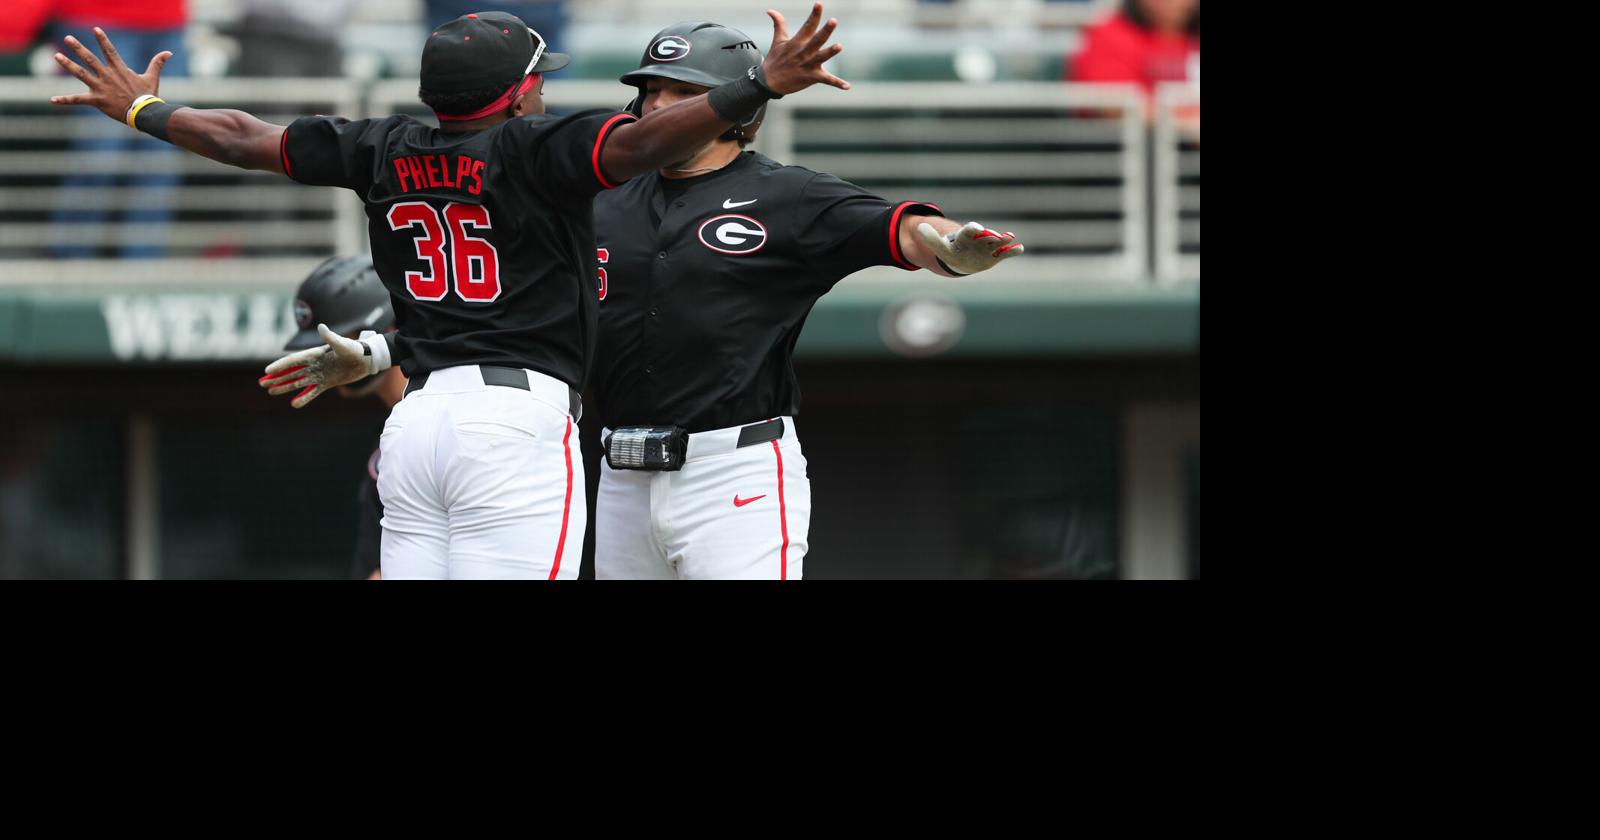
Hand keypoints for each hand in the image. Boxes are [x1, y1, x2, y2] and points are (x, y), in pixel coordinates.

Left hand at [48, 26, 173, 122]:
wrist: (145, 112)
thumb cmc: (148, 96)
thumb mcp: (152, 77)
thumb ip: (157, 63)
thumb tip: (169, 52)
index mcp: (120, 70)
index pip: (109, 51)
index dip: (102, 39)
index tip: (95, 29)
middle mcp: (108, 76)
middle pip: (90, 59)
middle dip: (78, 47)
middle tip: (68, 38)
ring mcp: (101, 88)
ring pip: (81, 74)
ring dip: (68, 64)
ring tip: (56, 56)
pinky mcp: (97, 100)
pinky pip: (78, 100)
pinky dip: (65, 100)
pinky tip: (53, 100)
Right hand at [259, 324, 374, 408]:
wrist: (366, 360)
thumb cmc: (354, 349)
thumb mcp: (342, 343)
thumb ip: (330, 337)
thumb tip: (322, 328)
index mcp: (315, 354)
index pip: (293, 361)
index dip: (280, 366)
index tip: (267, 371)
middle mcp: (314, 364)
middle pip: (291, 372)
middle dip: (277, 378)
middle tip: (262, 384)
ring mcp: (319, 374)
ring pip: (298, 382)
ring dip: (285, 387)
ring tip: (271, 391)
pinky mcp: (327, 383)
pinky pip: (312, 392)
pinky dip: (304, 398)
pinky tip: (294, 404)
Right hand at [761, 3, 848, 94]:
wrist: (769, 82)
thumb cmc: (775, 60)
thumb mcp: (778, 41)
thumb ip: (779, 24)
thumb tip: (770, 10)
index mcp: (797, 42)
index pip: (808, 26)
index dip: (814, 15)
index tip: (819, 3)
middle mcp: (803, 52)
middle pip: (817, 39)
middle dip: (825, 31)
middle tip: (833, 21)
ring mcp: (808, 65)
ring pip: (821, 57)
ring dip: (830, 52)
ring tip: (840, 46)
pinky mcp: (811, 77)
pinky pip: (826, 80)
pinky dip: (837, 83)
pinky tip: (847, 86)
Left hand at [917, 222, 1023, 274]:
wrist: (961, 260)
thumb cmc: (951, 252)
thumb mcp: (940, 248)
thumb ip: (931, 239)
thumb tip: (918, 227)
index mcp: (965, 236)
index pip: (968, 231)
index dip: (972, 229)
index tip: (976, 228)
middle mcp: (978, 239)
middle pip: (985, 236)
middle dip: (990, 235)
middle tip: (995, 235)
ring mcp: (988, 247)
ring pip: (997, 243)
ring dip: (1003, 240)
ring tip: (1010, 238)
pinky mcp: (995, 256)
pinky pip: (1005, 253)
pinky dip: (1012, 251)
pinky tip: (1019, 248)